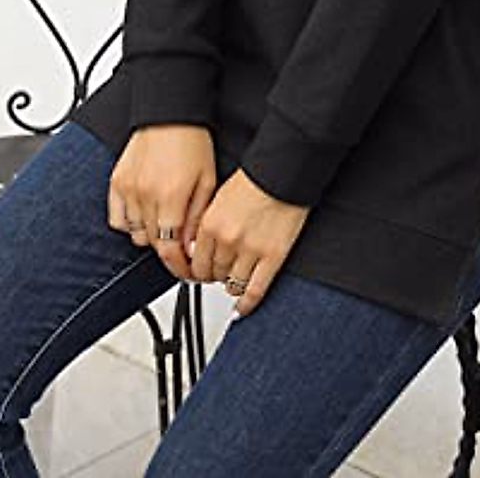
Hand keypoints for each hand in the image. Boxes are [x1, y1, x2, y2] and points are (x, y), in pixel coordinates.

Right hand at [107, 124, 217, 281]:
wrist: (170, 114)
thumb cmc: (192, 142)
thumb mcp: (207, 181)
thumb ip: (197, 218)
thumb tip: (191, 248)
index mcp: (171, 197)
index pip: (169, 250)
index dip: (179, 266)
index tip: (187, 271)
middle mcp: (145, 195)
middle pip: (153, 244)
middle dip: (168, 252)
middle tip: (181, 250)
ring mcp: (128, 189)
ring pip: (135, 234)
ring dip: (151, 237)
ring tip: (166, 228)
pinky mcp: (116, 182)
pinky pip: (117, 218)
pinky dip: (130, 224)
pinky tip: (145, 217)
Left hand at [186, 167, 310, 315]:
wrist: (283, 172)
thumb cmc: (255, 179)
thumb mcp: (220, 198)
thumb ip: (208, 224)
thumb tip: (199, 248)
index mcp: (211, 224)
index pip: (196, 262)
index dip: (199, 269)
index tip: (202, 271)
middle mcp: (227, 240)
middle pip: (213, 275)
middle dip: (216, 275)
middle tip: (220, 273)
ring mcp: (250, 251)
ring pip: (231, 285)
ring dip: (231, 286)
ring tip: (234, 280)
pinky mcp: (272, 257)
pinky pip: (255, 290)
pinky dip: (247, 303)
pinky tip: (243, 307)